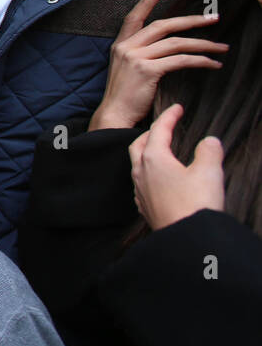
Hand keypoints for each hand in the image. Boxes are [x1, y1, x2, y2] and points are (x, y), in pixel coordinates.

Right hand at [89, 0, 226, 130]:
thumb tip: (166, 49)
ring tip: (221, 48)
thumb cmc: (123, 97)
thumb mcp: (125, 70)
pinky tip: (212, 64)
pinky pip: (180, 60)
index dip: (146, 2)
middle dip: (191, 21)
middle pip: (163, 26)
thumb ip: (139, 56)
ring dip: (203, 44)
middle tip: (213, 19)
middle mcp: (127, 48)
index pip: (133, 18)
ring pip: (176, 43)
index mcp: (120, 46)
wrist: (113, 115)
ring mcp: (136, 58)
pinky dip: (200, 61)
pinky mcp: (147, 70)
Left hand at [128, 103, 224, 230]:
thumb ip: (209, 151)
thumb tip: (209, 142)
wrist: (187, 238)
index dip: (169, 117)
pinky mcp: (144, 206)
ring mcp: (139, 190)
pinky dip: (147, 173)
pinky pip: (140, 183)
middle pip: (138, 144)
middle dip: (150, 132)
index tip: (177, 108)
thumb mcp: (209, 172)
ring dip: (146, 153)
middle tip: (163, 127)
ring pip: (137, 164)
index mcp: (153, 158)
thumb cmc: (196, 204)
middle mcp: (141, 172)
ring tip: (160, 150)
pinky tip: (157, 178)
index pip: (158, 130)